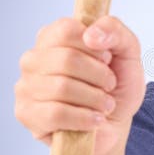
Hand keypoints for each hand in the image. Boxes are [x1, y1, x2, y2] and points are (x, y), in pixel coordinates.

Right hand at [14, 16, 145, 154]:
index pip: (67, 30)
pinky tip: (95, 120)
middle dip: (99, 76)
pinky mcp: (27, 114)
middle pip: (66, 59)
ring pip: (62, 87)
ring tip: (104, 104)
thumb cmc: (116, 86)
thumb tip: (91, 34)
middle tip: (109, 85)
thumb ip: (115, 31)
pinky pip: (56, 114)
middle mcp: (33, 59)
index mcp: (53, 37)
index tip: (107, 59)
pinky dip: (84, 118)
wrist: (115, 124)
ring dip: (95, 99)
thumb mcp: (128, 52)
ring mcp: (26, 86)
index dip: (96, 48)